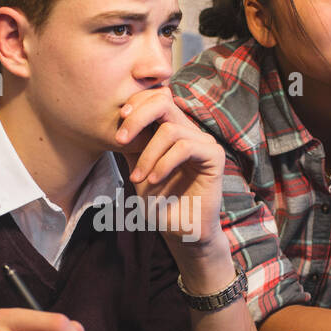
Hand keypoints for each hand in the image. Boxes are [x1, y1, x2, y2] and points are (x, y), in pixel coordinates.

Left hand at [112, 86, 226, 248]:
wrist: (181, 232)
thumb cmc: (159, 203)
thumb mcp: (137, 169)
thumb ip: (132, 144)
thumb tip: (116, 119)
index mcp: (172, 129)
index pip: (156, 99)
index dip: (137, 102)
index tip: (118, 119)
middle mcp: (189, 131)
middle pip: (164, 102)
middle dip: (138, 118)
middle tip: (119, 139)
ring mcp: (203, 143)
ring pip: (171, 130)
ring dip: (148, 155)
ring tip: (138, 178)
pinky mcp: (215, 157)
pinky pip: (185, 147)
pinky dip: (164, 163)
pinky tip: (154, 179)